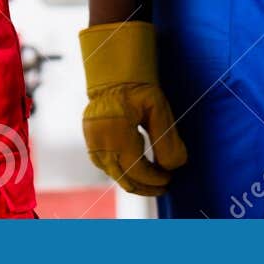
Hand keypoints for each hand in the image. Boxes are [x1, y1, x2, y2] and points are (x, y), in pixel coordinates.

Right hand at [80, 21, 186, 196]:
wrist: (112, 78)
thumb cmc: (138, 90)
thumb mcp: (158, 109)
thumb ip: (167, 139)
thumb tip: (174, 167)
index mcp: (116, 133)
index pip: (137, 170)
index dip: (154, 179)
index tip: (169, 178)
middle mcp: (100, 141)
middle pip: (124, 178)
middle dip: (146, 186)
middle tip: (164, 184)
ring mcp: (91, 143)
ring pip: (114, 175)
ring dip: (134, 181)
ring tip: (153, 179)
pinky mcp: (89, 142)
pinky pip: (105, 166)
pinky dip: (122, 172)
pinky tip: (137, 169)